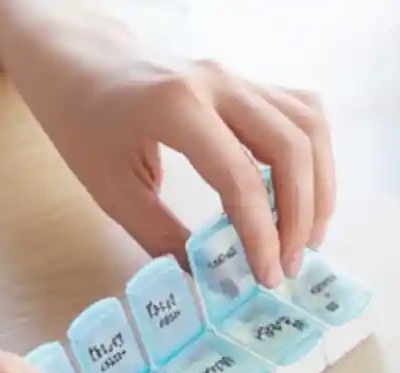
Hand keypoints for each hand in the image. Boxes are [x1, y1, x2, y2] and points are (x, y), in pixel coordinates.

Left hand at [0, 4, 334, 286]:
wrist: (80, 63)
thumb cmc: (86, 125)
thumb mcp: (112, 191)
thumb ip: (165, 238)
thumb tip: (217, 282)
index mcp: (175, 107)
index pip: (240, 177)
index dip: (262, 234)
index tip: (267, 277)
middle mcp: (218, 84)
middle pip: (290, 148)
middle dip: (300, 216)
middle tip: (290, 264)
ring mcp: (240, 78)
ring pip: (309, 128)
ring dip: (319, 188)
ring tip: (308, 236)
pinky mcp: (251, 83)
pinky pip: (303, 116)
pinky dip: (315, 159)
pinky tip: (304, 196)